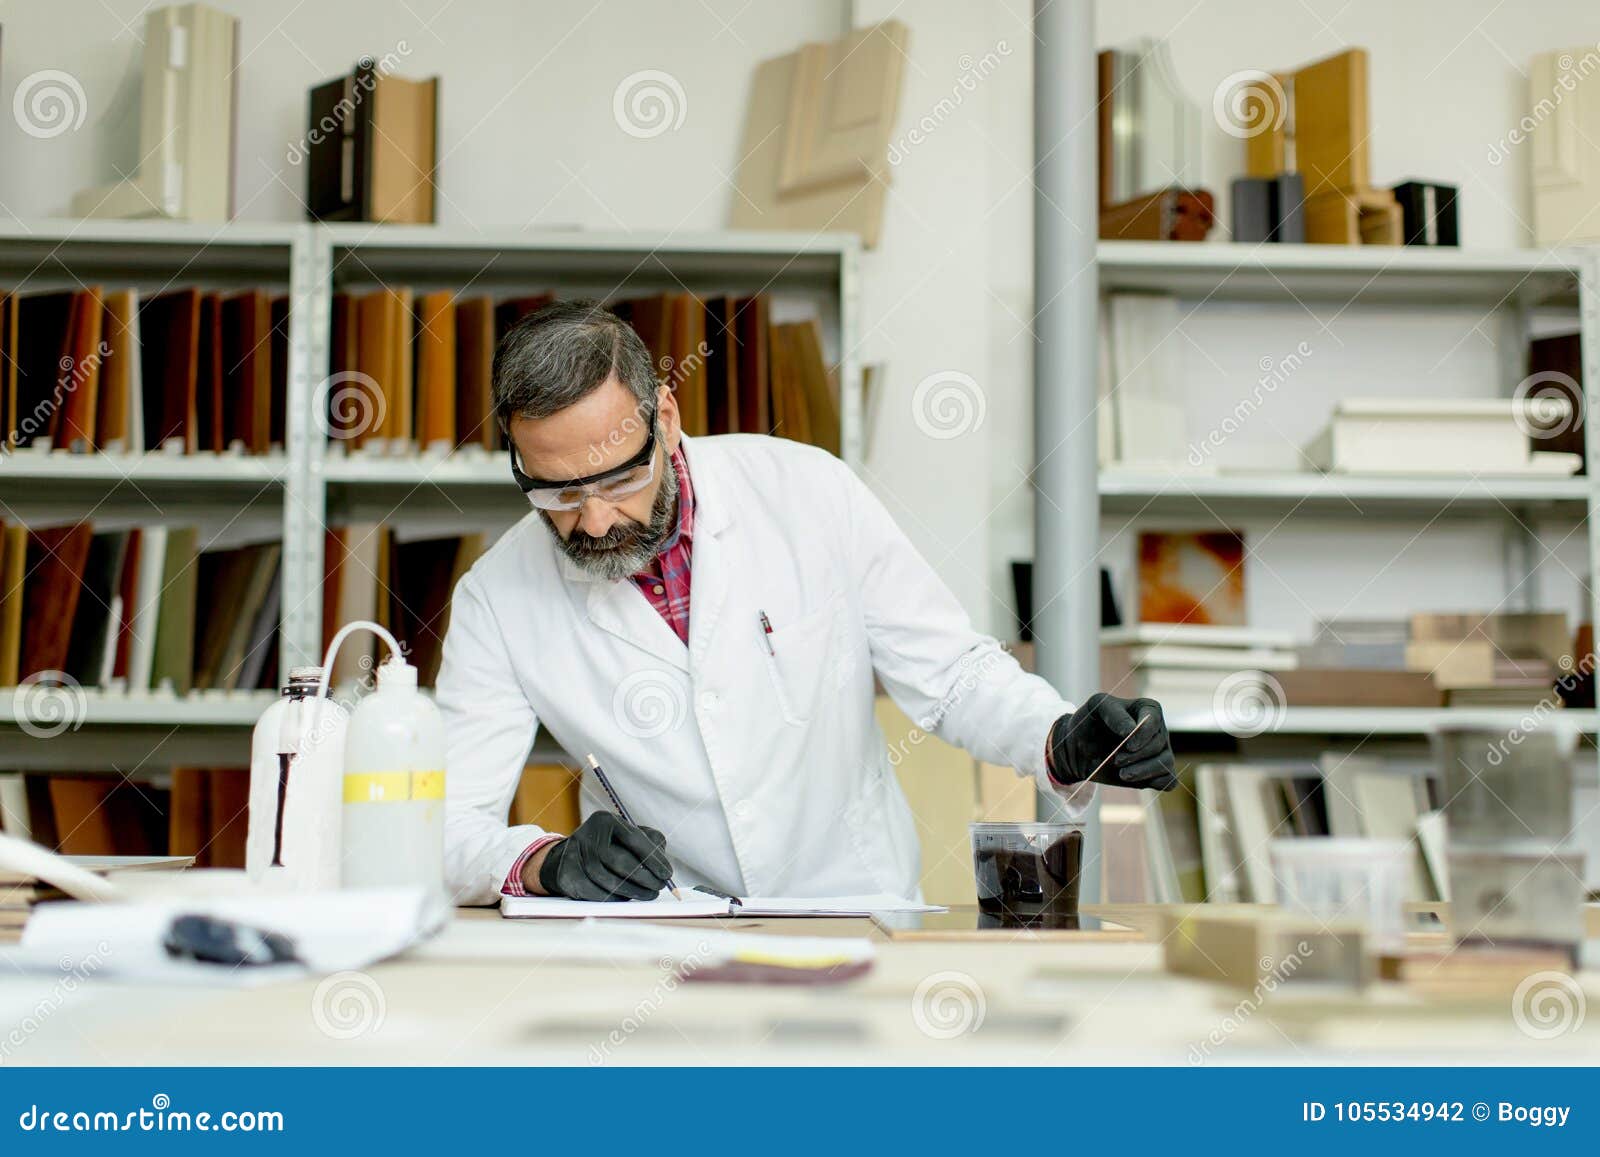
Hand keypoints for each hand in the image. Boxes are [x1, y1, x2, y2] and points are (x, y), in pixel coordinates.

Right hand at [537, 812, 672, 900]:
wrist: (571, 856)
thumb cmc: (610, 846)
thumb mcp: (630, 836)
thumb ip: (651, 843)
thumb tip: (662, 862)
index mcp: (606, 820)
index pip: (633, 838)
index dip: (653, 858)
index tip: (667, 874)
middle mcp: (588, 834)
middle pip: (618, 860)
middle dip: (643, 877)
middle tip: (658, 887)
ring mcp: (574, 855)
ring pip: (606, 879)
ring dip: (631, 891)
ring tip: (647, 894)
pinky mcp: (566, 875)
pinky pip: (593, 892)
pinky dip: (614, 898)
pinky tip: (626, 897)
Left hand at [1048, 693, 1175, 790]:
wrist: (1081, 748)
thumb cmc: (1091, 722)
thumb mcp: (1096, 708)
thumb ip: (1114, 714)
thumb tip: (1131, 731)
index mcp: (1148, 709)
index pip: (1153, 720)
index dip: (1143, 735)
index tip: (1127, 745)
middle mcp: (1159, 730)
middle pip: (1158, 744)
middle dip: (1137, 755)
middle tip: (1116, 760)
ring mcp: (1161, 752)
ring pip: (1165, 764)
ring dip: (1144, 771)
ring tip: (1122, 774)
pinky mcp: (1158, 773)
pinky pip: (1169, 781)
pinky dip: (1155, 782)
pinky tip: (1134, 780)